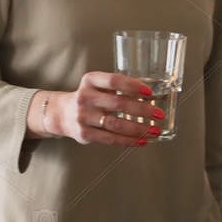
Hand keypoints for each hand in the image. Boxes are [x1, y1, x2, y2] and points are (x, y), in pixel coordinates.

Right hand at [48, 72, 163, 146]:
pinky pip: (111, 139)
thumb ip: (118, 88)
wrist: (62, 114)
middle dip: (142, 110)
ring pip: (116, 124)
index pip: (114, 81)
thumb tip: (150, 95)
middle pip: (118, 103)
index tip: (149, 93)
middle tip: (159, 114)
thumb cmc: (89, 99)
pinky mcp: (85, 134)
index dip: (133, 86)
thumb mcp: (97, 86)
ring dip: (139, 129)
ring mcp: (84, 117)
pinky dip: (129, 141)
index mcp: (90, 81)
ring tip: (155, 131)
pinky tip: (142, 140)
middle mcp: (85, 98)